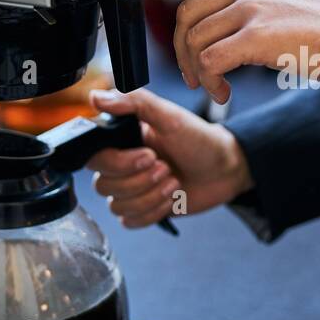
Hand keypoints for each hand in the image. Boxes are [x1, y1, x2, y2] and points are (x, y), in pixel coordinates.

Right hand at [87, 87, 253, 228]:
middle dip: (141, 181)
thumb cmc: (199, 140)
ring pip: (117, 206)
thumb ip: (134, 102)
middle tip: (167, 167)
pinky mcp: (142, 209)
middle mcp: (121, 165)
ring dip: (151, 196)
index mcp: (122, 141)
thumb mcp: (170, 116)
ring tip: (173, 181)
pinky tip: (171, 198)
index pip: (95, 157)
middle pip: (103, 185)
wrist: (224, 169)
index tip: (150, 155)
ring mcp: (131, 189)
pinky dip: (153, 212)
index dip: (120, 163)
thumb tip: (96, 97)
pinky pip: (130, 222)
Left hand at [116, 0, 319, 103]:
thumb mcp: (283, 2)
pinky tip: (226, 91)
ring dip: (198, 73)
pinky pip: (210, 62)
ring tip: (217, 87)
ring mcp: (251, 6)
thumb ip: (246, 5)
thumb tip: (212, 32)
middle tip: (197, 76)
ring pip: (194, 41)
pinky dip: (212, 83)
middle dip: (183, 51)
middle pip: (186, 15)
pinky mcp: (257, 34)